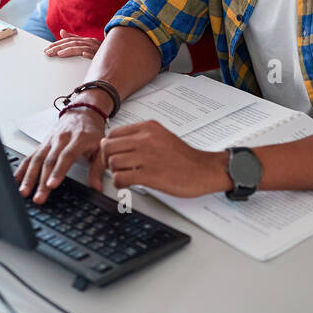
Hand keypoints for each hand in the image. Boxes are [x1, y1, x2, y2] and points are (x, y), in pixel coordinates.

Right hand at [15, 106, 108, 203]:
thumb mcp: (101, 147)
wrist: (83, 111)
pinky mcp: (42, 144)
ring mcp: (50, 141)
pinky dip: (22, 169)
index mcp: (78, 139)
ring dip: (29, 177)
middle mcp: (61, 139)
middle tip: (38, 197)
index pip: (66, 156)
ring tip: (24, 192)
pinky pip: (30, 156)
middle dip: (41, 181)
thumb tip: (97, 188)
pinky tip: (16, 180)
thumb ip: (98, 168)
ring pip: (37, 159)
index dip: (58, 171)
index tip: (51, 185)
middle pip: (48, 161)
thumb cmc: (92, 130)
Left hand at [43, 30, 100, 59]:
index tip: (47, 49)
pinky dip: (89, 54)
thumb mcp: (85, 44)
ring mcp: (95, 48)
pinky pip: (95, 54)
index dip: (57, 44)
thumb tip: (62, 31)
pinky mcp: (101, 55)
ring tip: (59, 54)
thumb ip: (74, 38)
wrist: (116, 54)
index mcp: (85, 40)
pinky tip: (83, 55)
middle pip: (71, 43)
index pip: (68, 41)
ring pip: (80, 48)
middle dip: (58, 47)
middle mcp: (90, 42)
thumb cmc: (99, 50)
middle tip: (48, 52)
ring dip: (69, 51)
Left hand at [99, 120, 229, 196]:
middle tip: (116, 168)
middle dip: (107, 160)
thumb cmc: (184, 157)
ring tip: (125, 176)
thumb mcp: (161, 137)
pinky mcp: (150, 175)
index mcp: (148, 128)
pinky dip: (120, 184)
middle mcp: (146, 139)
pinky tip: (129, 184)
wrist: (204, 170)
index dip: (108, 147)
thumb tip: (111, 143)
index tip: (113, 156)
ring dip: (115, 173)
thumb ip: (139, 137)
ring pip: (112, 163)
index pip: (113, 134)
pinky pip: (120, 178)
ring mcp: (147, 156)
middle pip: (108, 148)